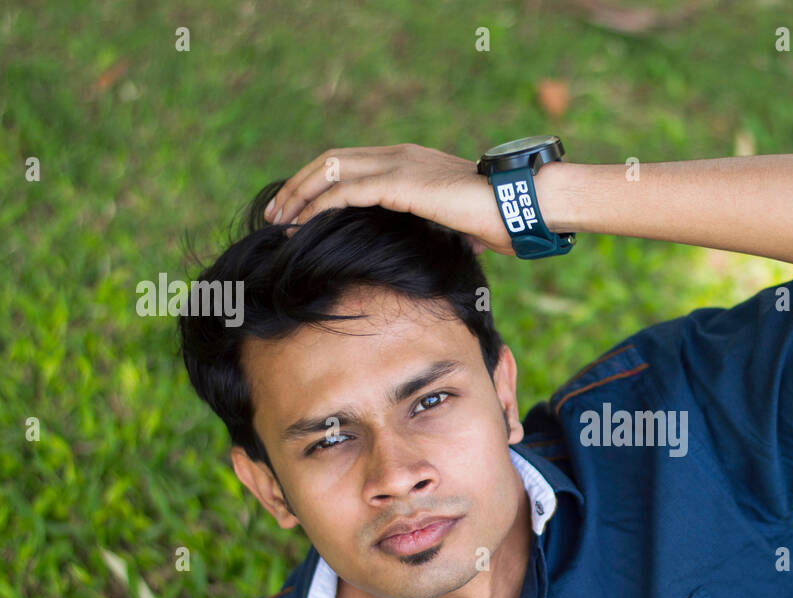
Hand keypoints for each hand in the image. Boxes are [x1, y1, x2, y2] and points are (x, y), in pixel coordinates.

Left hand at [264, 143, 515, 256]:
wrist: (519, 206)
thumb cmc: (499, 218)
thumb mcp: (461, 224)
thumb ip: (446, 228)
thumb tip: (457, 247)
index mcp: (409, 161)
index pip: (349, 162)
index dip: (318, 182)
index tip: (296, 208)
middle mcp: (399, 155)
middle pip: (331, 161)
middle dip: (297, 186)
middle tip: (273, 213)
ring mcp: (398, 164)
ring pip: (330, 171)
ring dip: (299, 195)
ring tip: (277, 221)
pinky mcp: (400, 182)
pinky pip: (345, 191)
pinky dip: (318, 208)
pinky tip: (301, 225)